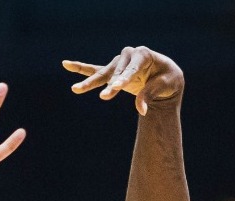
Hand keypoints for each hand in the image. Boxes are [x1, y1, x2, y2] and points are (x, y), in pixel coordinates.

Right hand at [62, 46, 183, 113]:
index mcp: (143, 54)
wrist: (165, 76)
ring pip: (102, 74)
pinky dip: (80, 68)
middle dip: (110, 85)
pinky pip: (94, 70)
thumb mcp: (166, 85)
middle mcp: (128, 55)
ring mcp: (118, 63)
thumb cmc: (168, 78)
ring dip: (89, 83)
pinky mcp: (113, 71)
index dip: (124, 79)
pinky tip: (66, 64)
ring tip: (75, 90)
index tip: (116, 88)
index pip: (132, 69)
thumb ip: (151, 95)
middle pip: (115, 72)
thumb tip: (141, 111)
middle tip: (104, 97)